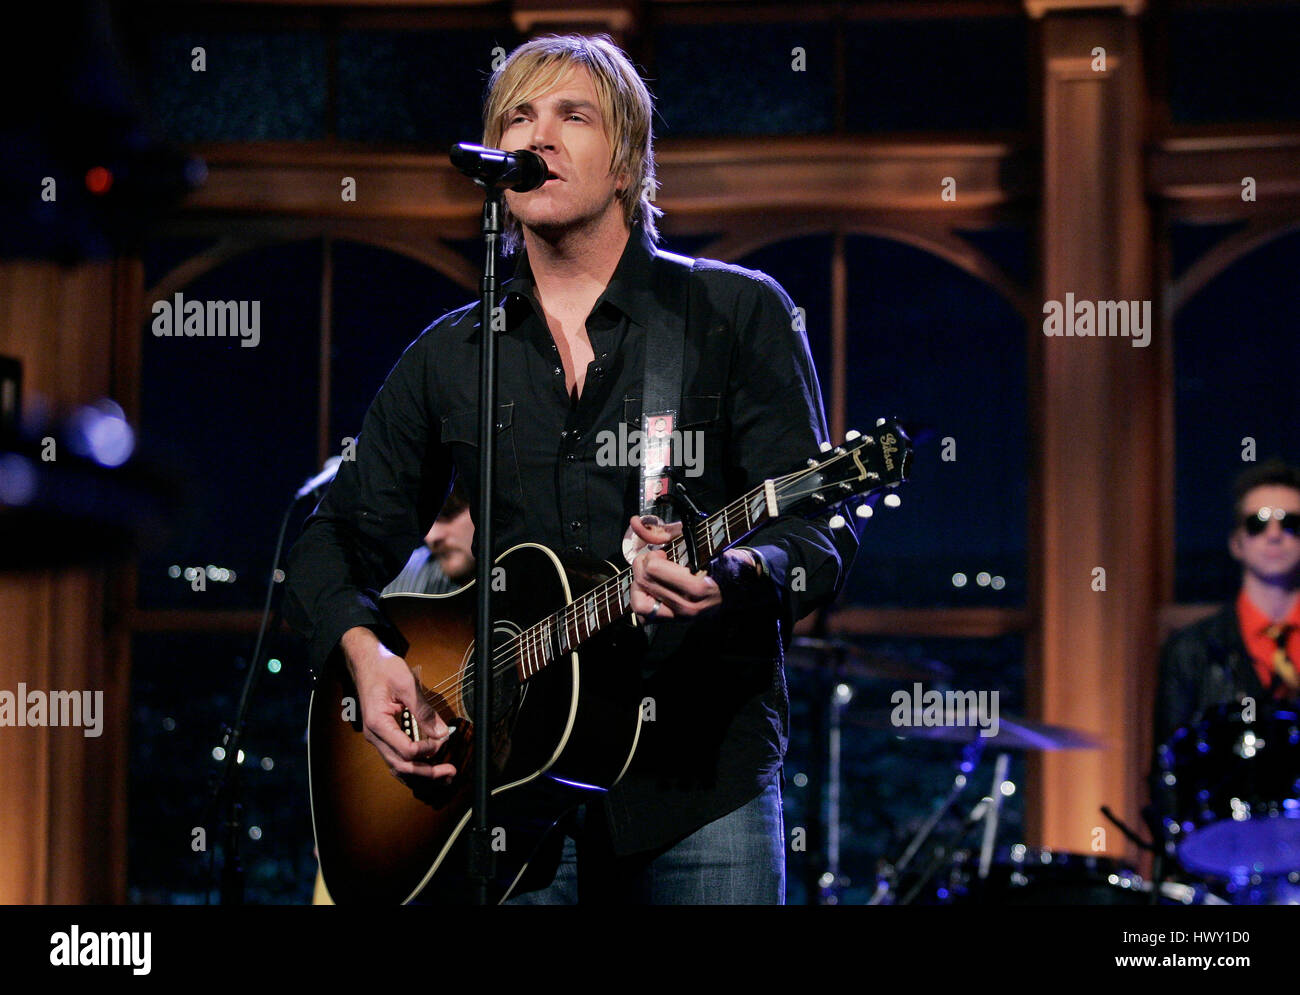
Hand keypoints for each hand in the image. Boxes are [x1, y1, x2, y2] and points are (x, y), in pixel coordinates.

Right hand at [340, 627, 456, 781]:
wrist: (367, 662)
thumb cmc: (384, 669)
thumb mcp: (407, 685)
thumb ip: (424, 710)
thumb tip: (442, 732)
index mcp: (378, 724)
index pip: (407, 750)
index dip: (429, 750)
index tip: (444, 739)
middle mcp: (374, 736)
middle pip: (401, 766)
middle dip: (428, 773)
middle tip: (450, 772)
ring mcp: (377, 738)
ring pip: (397, 767)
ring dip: (421, 774)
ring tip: (443, 776)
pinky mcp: (383, 736)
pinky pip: (396, 759)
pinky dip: (413, 767)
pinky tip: (427, 768)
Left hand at [627, 514, 755, 621]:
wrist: (739, 585)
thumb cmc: (719, 560)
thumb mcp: (697, 541)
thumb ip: (664, 532)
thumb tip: (635, 522)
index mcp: (698, 587)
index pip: (654, 569)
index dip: (652, 555)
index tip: (662, 552)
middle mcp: (689, 607)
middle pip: (644, 582)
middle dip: (643, 565)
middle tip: (654, 558)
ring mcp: (681, 618)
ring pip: (640, 604)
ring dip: (639, 585)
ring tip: (649, 575)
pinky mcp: (675, 622)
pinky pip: (647, 617)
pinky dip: (643, 601)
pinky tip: (651, 589)